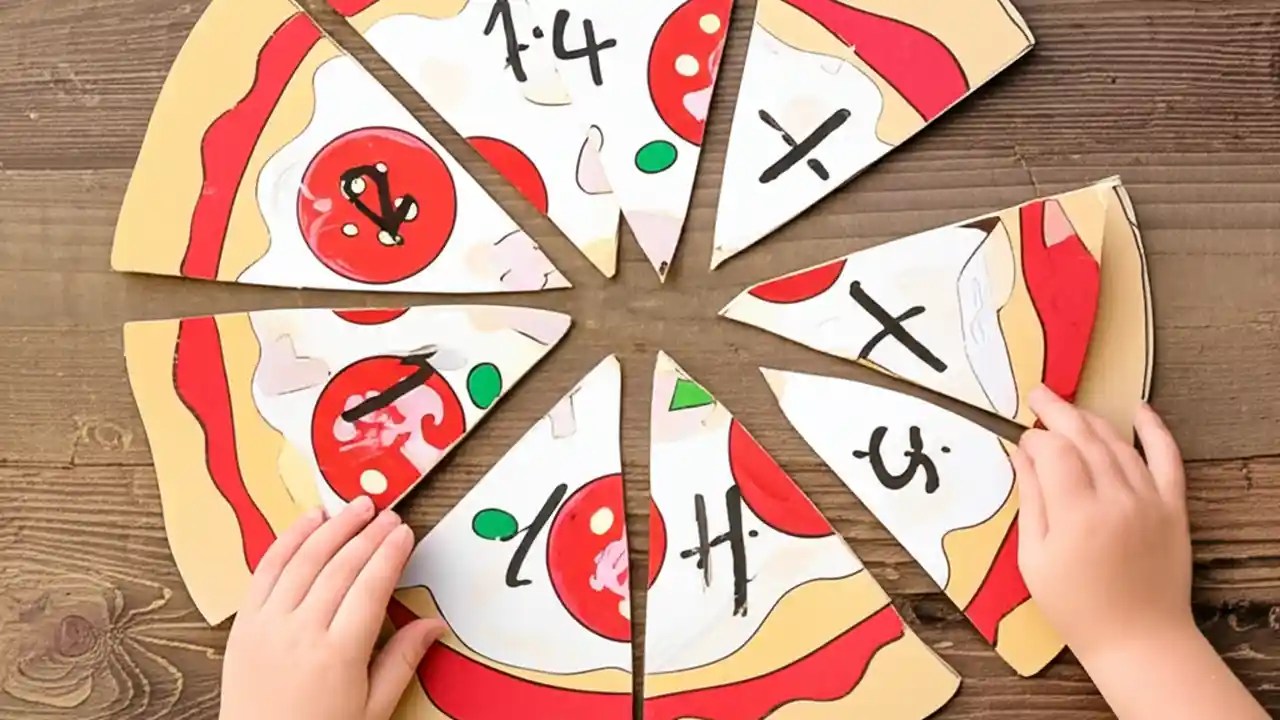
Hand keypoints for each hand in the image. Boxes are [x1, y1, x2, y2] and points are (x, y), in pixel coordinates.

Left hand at [219, 496, 443, 719]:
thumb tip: (435, 626)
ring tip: (356, 507)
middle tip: (388, 515)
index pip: (371, 586)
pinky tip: (308, 521)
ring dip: (333, 527)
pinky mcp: (245, 624)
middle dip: (368, 534)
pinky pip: (266, 570)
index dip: (391, 554)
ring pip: (305, 560)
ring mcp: (269, 625)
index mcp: (339, 655)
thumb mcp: (371, 708)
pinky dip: (288, 540)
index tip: (405, 533)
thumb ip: (402, 661)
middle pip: (341, 567)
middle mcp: (301, 633)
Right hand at [1014, 387, 1192, 662]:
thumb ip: (1031, 502)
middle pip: (1085, 438)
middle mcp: (1116, 499)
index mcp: (1077, 514)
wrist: (1139, 639)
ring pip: (1118, 444)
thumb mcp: (1034, 559)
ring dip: (1092, 420)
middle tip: (1037, 394)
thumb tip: (1022, 455)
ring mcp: (1149, 501)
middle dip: (1057, 412)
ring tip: (1069, 409)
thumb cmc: (1075, 606)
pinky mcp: (1172, 508)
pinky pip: (1167, 459)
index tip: (1019, 439)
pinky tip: (1139, 410)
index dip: (1034, 438)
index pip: (1053, 452)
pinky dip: (1155, 431)